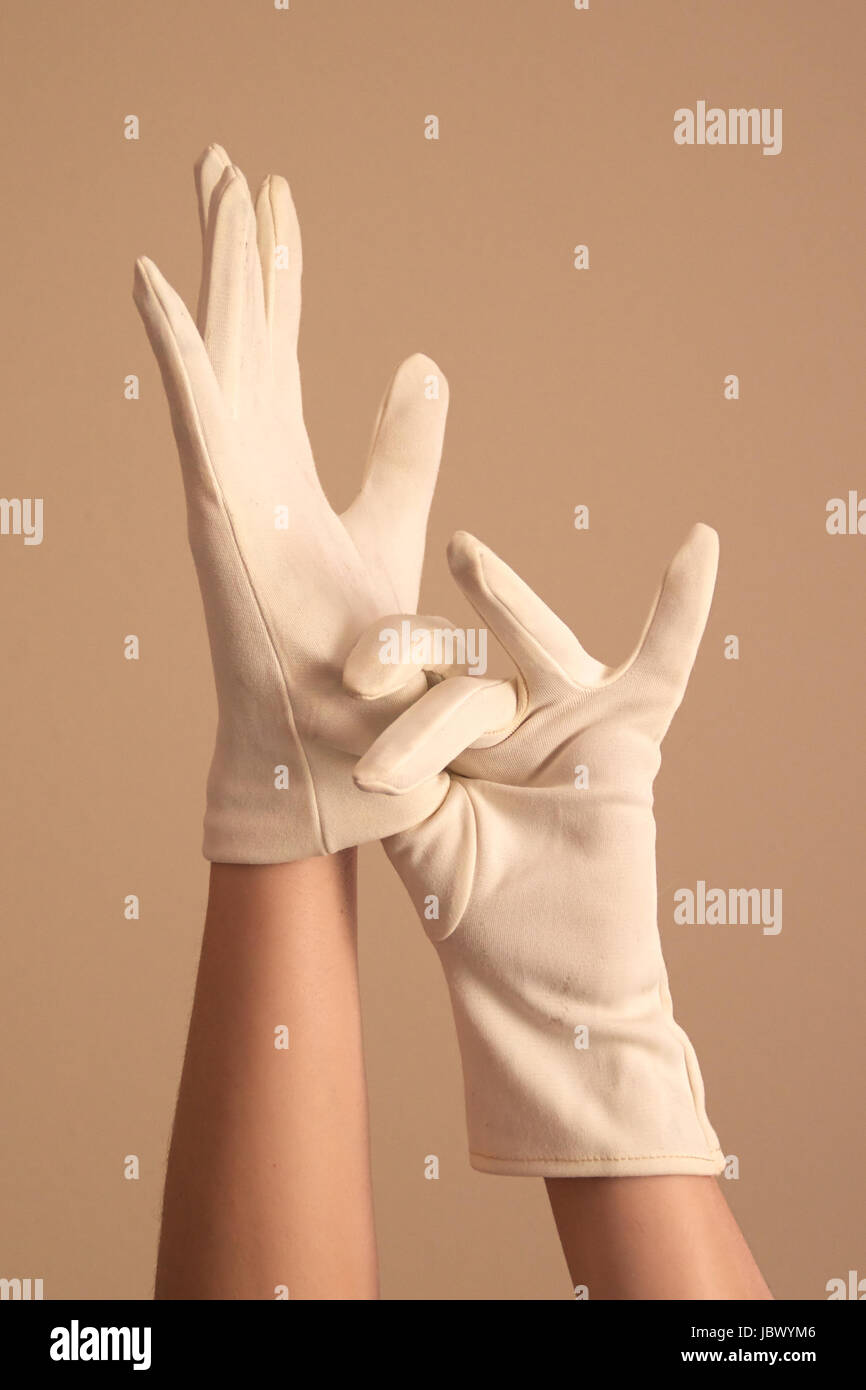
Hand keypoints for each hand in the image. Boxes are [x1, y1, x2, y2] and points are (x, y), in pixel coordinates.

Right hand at [134, 145, 448, 861]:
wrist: (338, 762)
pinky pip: (197, 419)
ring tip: (213, 182)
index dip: (279, 278)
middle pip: (243, 339)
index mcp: (285, 476)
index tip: (278, 204)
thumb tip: (422, 365)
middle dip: (238, 252)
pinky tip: (155, 278)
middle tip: (229, 163)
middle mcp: (249, 475)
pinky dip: (176, 350)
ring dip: (215, 272)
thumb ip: (403, 449)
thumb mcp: (395, 529)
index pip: (280, 355)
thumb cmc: (363, 671)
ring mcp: (230, 497)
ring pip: (221, 359)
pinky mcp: (222, 524)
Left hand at [344, 525, 724, 1175]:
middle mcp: (504, 715)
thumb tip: (356, 690)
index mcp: (444, 734)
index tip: (348, 683)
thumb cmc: (472, 909)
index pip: (409, 684)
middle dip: (415, 659)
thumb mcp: (420, 830)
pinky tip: (698, 546)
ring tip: (464, 555)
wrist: (541, 978)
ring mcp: (567, 718)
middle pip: (462, 666)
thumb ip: (403, 761)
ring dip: (504, 603)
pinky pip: (662, 664)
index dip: (381, 672)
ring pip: (537, 650)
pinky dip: (684, 609)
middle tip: (368, 667)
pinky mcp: (629, 733)